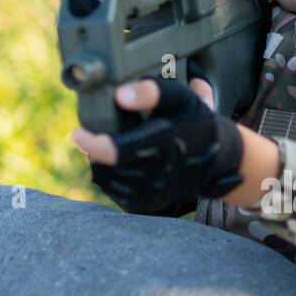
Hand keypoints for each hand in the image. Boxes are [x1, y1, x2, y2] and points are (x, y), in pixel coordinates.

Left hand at [70, 67, 243, 215]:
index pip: (114, 152)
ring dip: (102, 160)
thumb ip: (152, 91)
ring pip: (106, 176)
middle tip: (98, 132)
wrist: (217, 163)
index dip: (92, 143)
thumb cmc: (198, 126)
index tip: (78, 132)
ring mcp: (147, 194)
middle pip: (105, 163)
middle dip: (97, 146)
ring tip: (112, 143)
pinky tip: (120, 160)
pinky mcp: (143, 204)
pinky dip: (111, 173)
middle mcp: (152, 175)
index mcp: (160, 147)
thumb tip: (120, 95)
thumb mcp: (181, 99)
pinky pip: (114, 188)